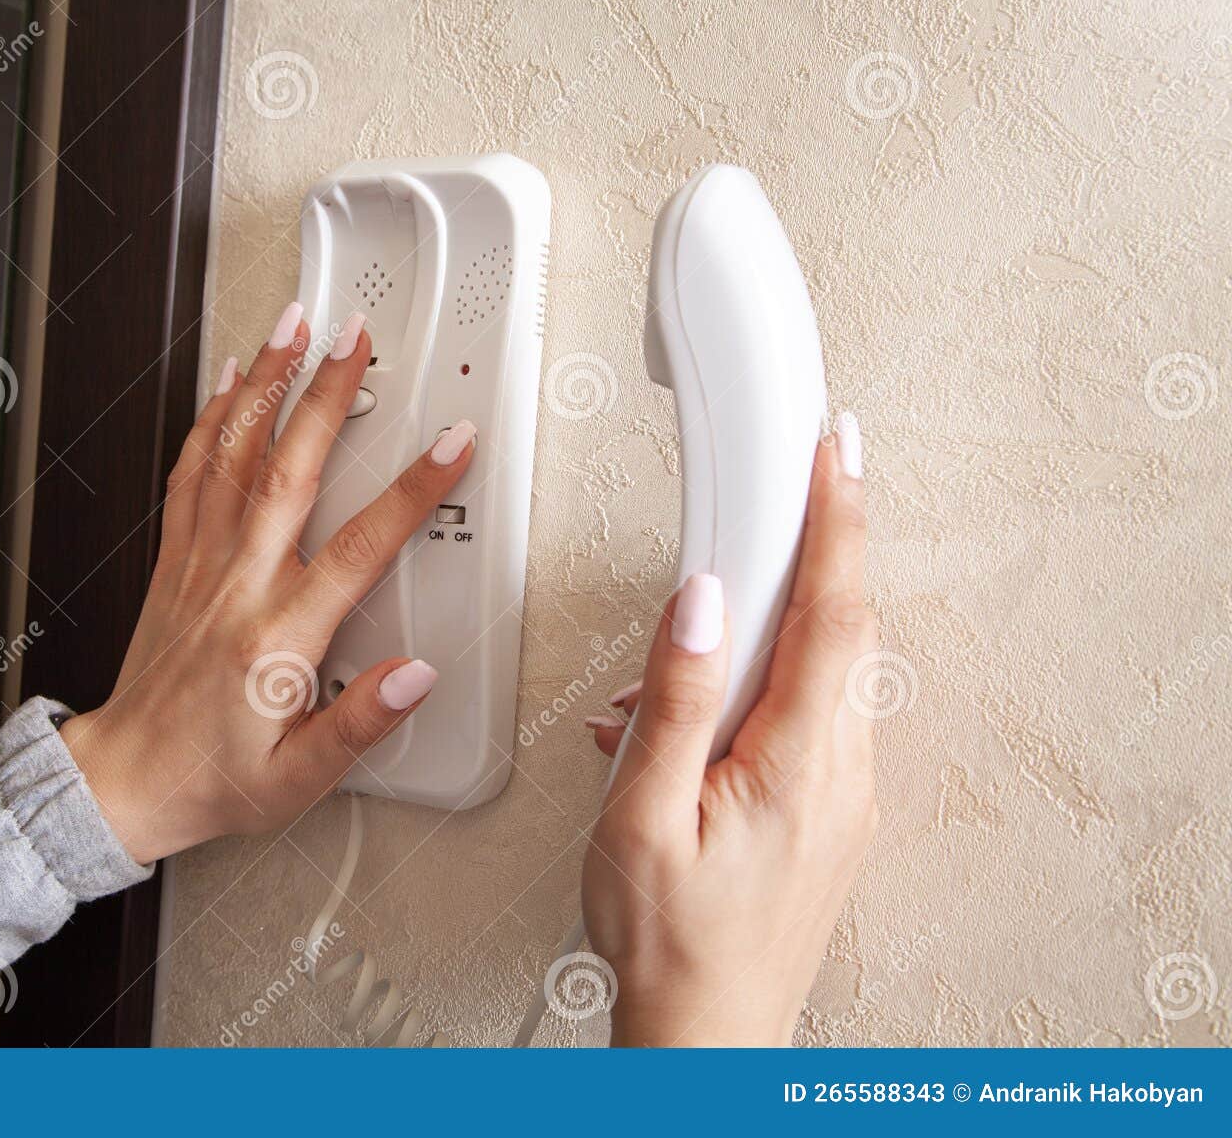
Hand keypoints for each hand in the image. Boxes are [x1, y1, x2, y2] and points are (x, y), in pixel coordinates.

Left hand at [60, 303, 476, 863]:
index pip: (358, 549)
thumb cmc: (212, 778)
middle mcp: (236, 586)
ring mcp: (199, 566)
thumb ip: (360, 722)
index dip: (411, 492)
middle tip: (353, 337)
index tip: (449, 444)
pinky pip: (191, 476)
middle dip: (325, 396)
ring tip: (291, 328)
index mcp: (277, 637)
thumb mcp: (298, 777)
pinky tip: (228, 385)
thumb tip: (416, 675)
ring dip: (266, 386)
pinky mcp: (174, 562)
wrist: (123, 781)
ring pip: (233, 457)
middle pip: (289, 472)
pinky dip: (210, 422)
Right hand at [580, 416, 875, 1045]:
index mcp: (800, 760)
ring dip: (757, 648)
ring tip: (663, 698)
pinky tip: (686, 738)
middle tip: (762, 512)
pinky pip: (809, 724)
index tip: (839, 449)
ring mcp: (843, 798)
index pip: (833, 610)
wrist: (705, 1039)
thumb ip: (678, 699)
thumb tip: (704, 601)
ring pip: (820, 677)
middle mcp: (842, 773)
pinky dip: (756, 699)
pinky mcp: (830, 817)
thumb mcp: (644, 815)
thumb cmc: (669, 944)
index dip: (837, 518)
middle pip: (838, 631)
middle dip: (802, 560)